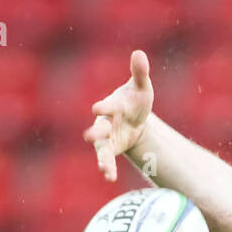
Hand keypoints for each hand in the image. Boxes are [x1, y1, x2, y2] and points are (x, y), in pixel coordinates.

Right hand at [83, 49, 154, 181]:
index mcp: (113, 105)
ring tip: (103, 168)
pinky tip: (109, 177)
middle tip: (90, 137)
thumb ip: (139, 73)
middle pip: (99, 128)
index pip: (107, 106)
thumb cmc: (136, 100)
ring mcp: (106, 137)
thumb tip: (139, 54)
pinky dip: (107, 167)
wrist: (135, 118)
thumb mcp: (142, 88)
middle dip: (96, 132)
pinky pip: (106, 159)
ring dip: (102, 158)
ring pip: (100, 148)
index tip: (97, 108)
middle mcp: (105, 121)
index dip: (103, 107)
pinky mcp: (110, 149)